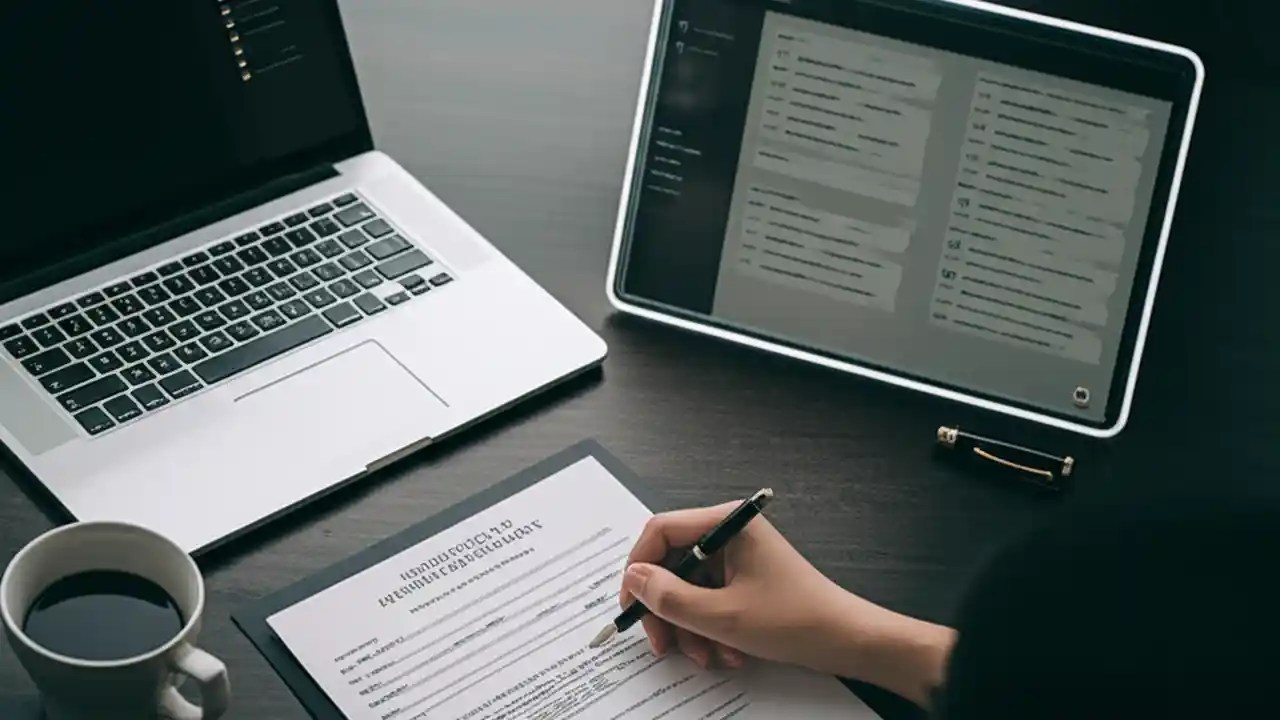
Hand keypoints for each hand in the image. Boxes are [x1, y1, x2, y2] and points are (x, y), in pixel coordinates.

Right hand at [619, 502, 955, 707]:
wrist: (847, 640)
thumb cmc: (796, 620)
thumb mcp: (723, 616)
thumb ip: (671, 597)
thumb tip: (635, 579)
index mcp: (728, 524)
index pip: (661, 531)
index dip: (638, 568)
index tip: (631, 604)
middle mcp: (731, 533)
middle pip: (672, 564)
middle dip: (667, 609)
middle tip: (663, 644)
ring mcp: (739, 557)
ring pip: (689, 588)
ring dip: (689, 627)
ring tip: (705, 657)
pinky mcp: (746, 580)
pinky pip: (710, 600)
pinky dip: (709, 629)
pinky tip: (726, 653)